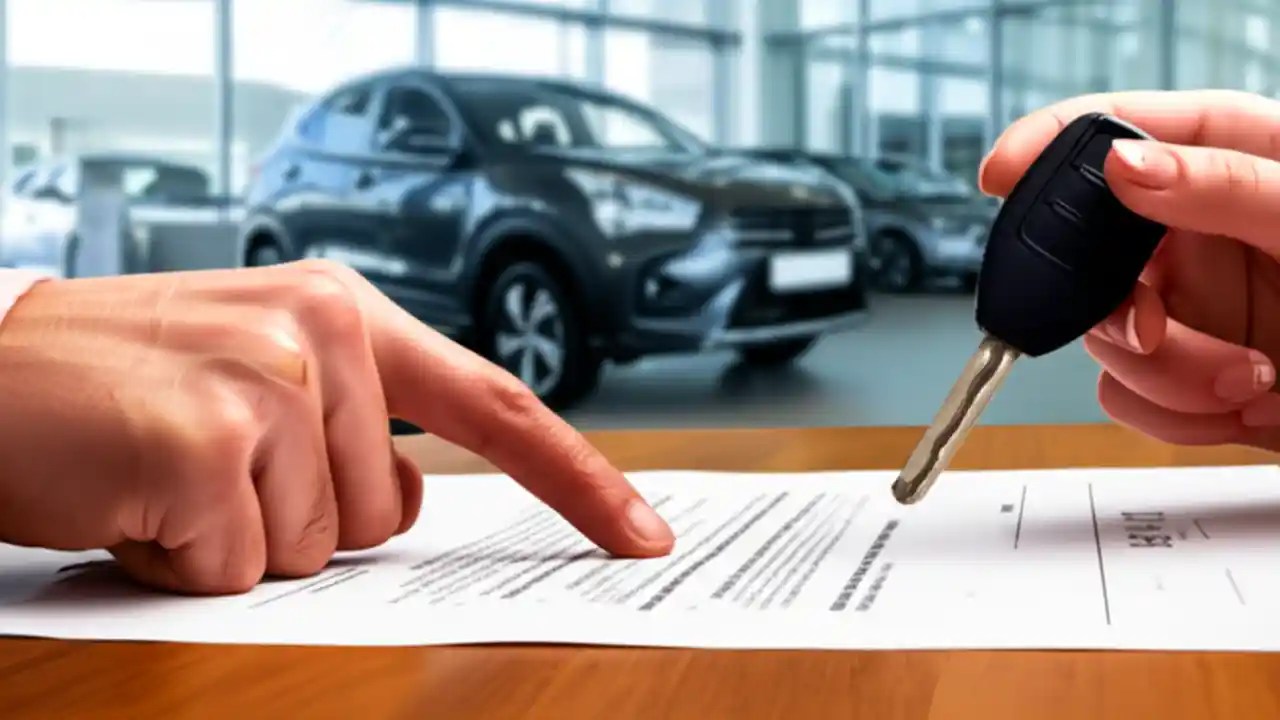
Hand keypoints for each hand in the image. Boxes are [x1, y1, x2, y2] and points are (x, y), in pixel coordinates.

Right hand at [0, 260, 673, 593]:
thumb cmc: (122, 380)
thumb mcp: (260, 370)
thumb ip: (357, 429)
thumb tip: (408, 502)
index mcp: (348, 311)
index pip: (497, 406)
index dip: (577, 478)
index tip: (640, 533)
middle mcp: (324, 331)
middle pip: (386, 515)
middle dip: (296, 520)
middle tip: (205, 461)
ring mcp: (271, 382)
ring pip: (319, 551)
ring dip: (237, 538)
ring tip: (166, 471)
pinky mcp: (212, 443)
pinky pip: (244, 570)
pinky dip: (184, 561)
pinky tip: (137, 496)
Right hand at [980, 89, 1279, 450]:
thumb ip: (1226, 185)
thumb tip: (1127, 167)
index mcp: (1241, 167)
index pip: (1128, 130)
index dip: (1056, 143)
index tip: (1003, 170)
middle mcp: (1206, 239)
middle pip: (1093, 251)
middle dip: (1115, 302)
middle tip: (1154, 323)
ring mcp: (1196, 314)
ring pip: (1101, 337)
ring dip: (1165, 373)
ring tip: (1246, 380)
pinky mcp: (1194, 383)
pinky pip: (1125, 398)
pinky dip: (1175, 415)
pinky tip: (1244, 406)